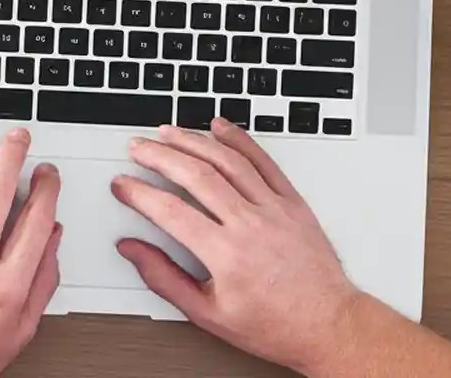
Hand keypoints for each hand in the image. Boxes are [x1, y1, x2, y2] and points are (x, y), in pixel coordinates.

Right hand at [112, 119, 361, 374]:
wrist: (327, 324)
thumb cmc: (274, 324)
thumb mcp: (208, 314)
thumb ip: (164, 278)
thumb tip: (133, 251)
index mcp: (226, 255)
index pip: (170, 211)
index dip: (140, 194)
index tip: (123, 185)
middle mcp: (250, 225)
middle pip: (196, 175)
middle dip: (160, 156)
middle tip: (137, 148)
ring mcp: (274, 209)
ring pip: (228, 161)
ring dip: (193, 140)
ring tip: (168, 132)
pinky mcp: (293, 201)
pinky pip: (264, 161)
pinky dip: (240, 139)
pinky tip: (220, 127)